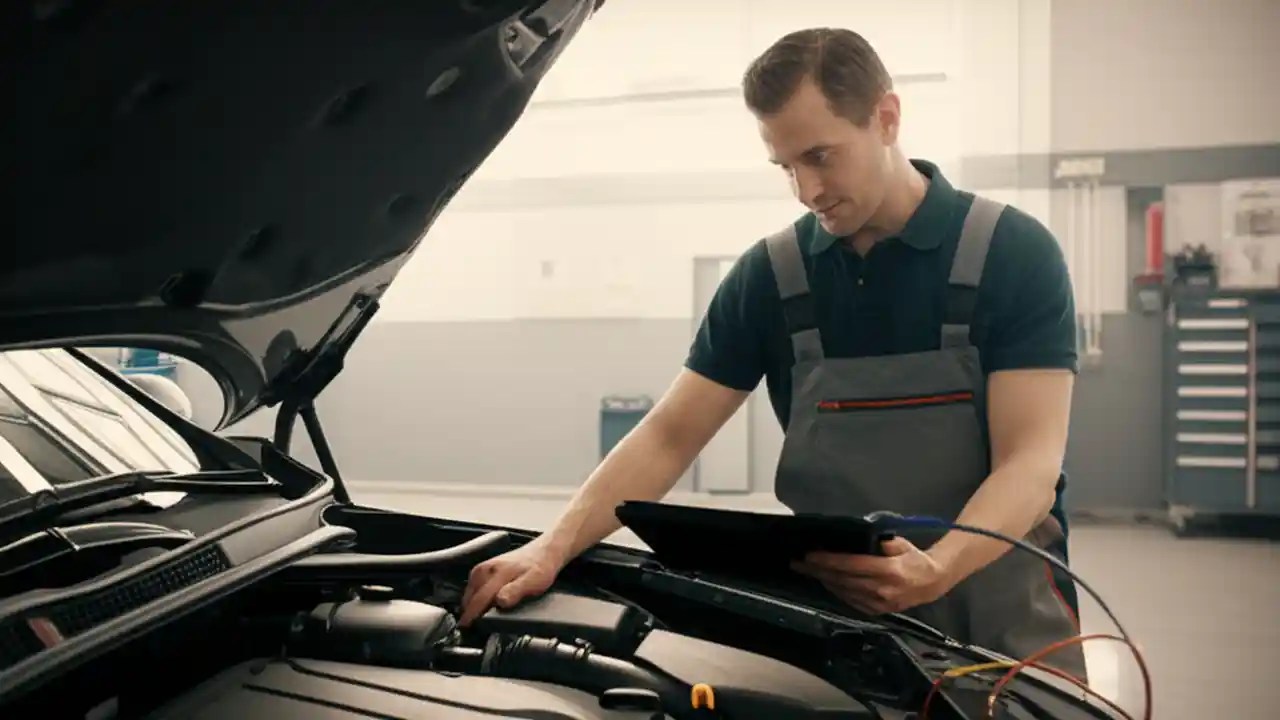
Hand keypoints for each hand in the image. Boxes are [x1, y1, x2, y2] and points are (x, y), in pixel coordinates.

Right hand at [459, 539, 566, 625]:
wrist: (543, 552)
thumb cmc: (540, 568)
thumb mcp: (533, 582)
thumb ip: (515, 592)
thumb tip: (500, 602)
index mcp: (495, 573)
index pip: (478, 600)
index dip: (472, 617)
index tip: (467, 628)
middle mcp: (484, 569)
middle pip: (469, 598)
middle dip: (469, 613)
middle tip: (476, 627)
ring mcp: (482, 568)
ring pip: (469, 594)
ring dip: (471, 606)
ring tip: (480, 618)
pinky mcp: (482, 569)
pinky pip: (472, 589)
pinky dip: (475, 599)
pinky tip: (484, 605)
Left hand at [791, 537, 951, 615]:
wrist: (933, 583)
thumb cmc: (914, 558)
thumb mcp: (900, 543)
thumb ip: (881, 542)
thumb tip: (858, 538)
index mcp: (888, 570)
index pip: (850, 565)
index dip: (828, 561)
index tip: (809, 556)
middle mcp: (881, 589)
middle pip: (842, 580)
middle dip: (817, 571)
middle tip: (797, 563)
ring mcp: (878, 603)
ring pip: (843, 592)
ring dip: (823, 581)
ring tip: (807, 571)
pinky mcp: (877, 612)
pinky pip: (850, 601)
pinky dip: (836, 591)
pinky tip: (826, 582)